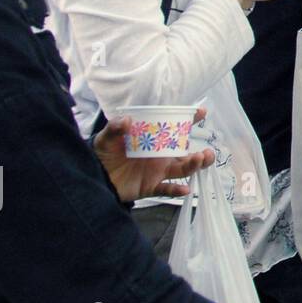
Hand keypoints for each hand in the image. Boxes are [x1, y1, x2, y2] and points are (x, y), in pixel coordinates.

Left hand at [94, 108, 215, 202]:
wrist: (95, 177)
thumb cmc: (103, 154)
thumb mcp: (106, 138)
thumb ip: (115, 128)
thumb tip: (127, 120)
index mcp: (154, 141)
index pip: (175, 130)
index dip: (190, 121)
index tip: (202, 112)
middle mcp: (161, 156)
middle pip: (187, 155)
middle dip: (201, 155)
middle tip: (206, 152)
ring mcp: (157, 172)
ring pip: (182, 170)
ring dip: (194, 166)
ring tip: (200, 160)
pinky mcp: (150, 187)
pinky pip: (166, 189)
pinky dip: (176, 190)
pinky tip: (185, 189)